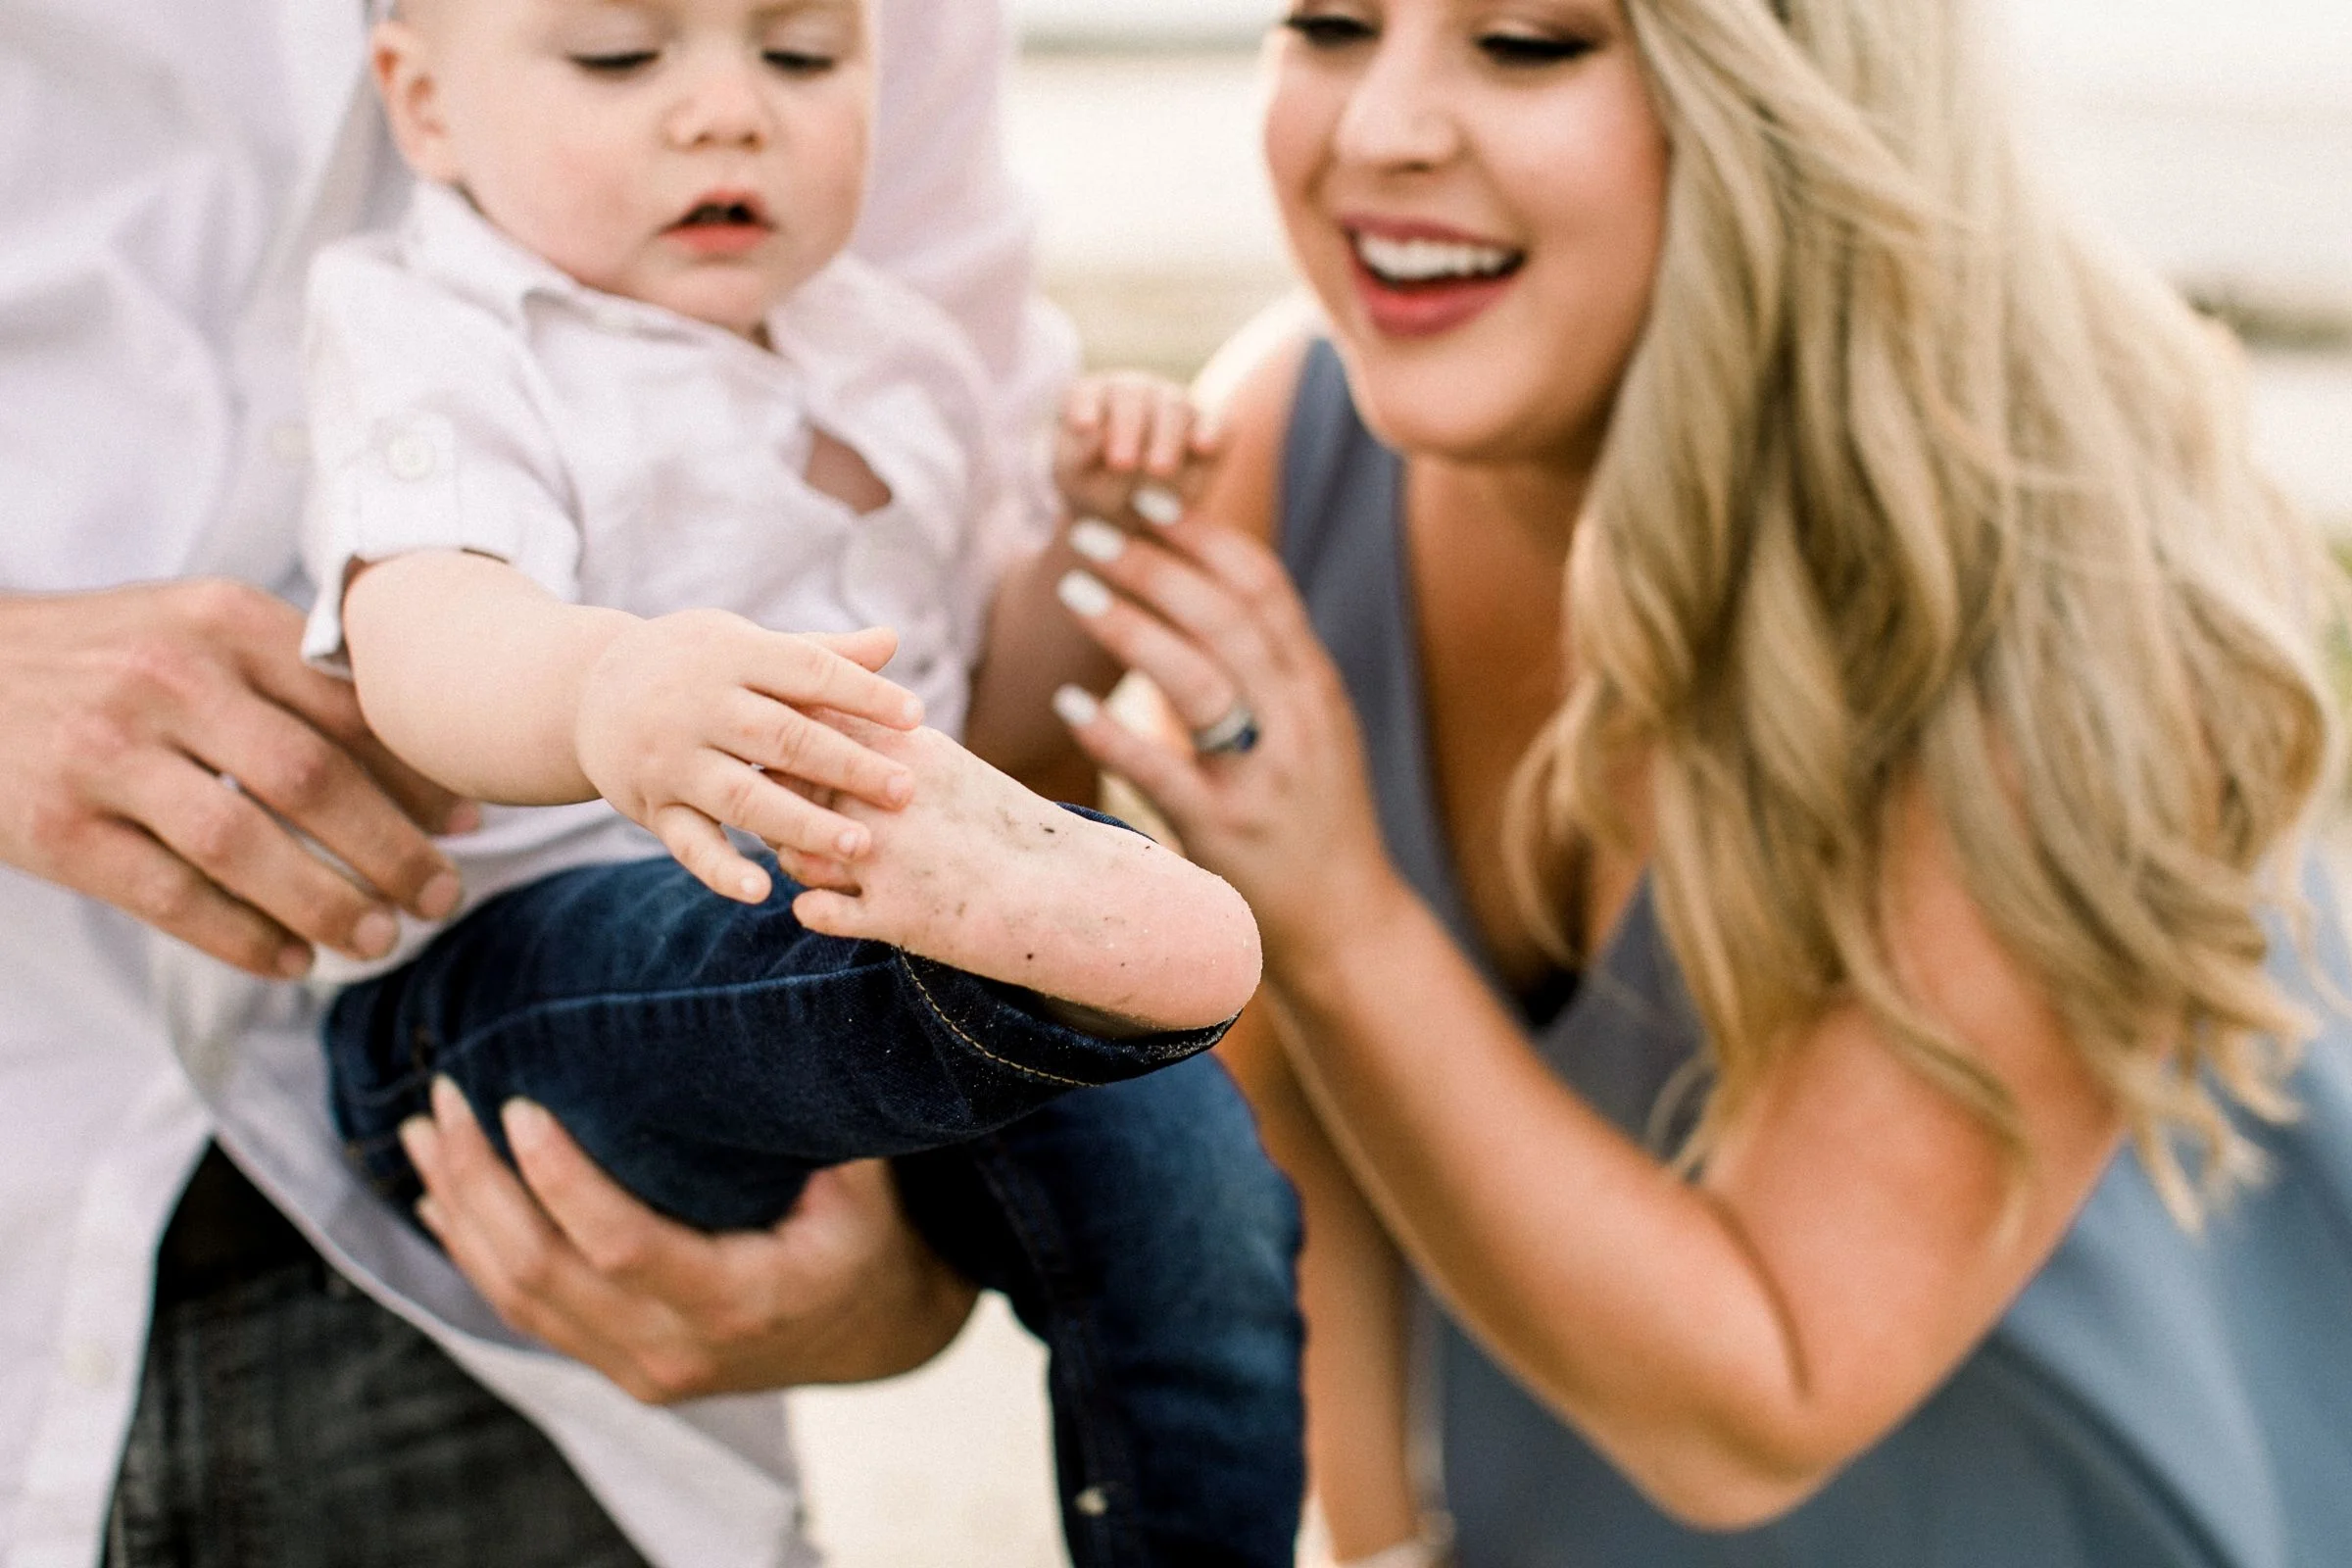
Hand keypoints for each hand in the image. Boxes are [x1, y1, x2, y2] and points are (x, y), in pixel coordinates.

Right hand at [0, 581, 472, 976]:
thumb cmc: (113, 660)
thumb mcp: (202, 632)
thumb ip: (301, 680)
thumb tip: (433, 768)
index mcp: (225, 622)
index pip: (351, 706)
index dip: (421, 774)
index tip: (470, 823)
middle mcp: (170, 678)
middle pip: (311, 779)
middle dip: (392, 850)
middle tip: (441, 897)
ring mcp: (108, 752)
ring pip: (243, 846)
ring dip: (326, 903)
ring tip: (380, 938)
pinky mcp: (58, 826)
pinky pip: (170, 897)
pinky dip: (242, 937)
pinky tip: (292, 960)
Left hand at [401, 1078, 979, 1398]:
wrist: (876, 1334)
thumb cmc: (866, 1238)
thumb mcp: (862, 1183)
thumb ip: (808, 1124)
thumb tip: (764, 1020)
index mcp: (738, 1303)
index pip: (621, 1245)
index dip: (558, 1179)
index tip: (517, 1105)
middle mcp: (674, 1353)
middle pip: (542, 1274)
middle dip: (479, 1184)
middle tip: (443, 1101)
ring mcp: (637, 1369)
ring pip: (517, 1298)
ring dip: (459, 1214)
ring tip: (420, 1135)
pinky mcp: (614, 1365)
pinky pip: (524, 1313)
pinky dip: (473, 1254)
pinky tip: (438, 1200)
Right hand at [574, 613, 925, 903]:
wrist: (587, 691)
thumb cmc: (693, 665)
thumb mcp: (746, 645)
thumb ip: (819, 653)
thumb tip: (894, 640)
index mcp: (733, 657)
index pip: (807, 673)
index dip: (862, 694)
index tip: (916, 718)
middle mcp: (699, 707)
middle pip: (782, 738)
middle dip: (847, 766)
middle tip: (905, 791)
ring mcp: (672, 760)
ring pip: (742, 797)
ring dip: (801, 824)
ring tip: (858, 846)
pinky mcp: (652, 807)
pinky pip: (689, 843)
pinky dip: (722, 870)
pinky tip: (762, 891)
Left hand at [1045, 510, 1404, 961]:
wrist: (1349, 921)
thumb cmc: (1317, 817)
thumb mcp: (1312, 728)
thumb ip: (1270, 666)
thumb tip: (1201, 589)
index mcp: (1316, 686)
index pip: (1263, 587)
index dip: (1205, 536)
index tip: (1150, 499)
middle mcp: (1299, 720)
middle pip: (1224, 619)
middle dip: (1155, 565)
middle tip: (1093, 533)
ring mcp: (1265, 775)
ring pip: (1198, 680)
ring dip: (1131, 627)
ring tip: (1075, 590)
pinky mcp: (1227, 831)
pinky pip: (1164, 771)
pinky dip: (1114, 732)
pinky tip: (1072, 702)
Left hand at [1054, 370, 1222, 530]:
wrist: (1135, 510)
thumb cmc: (1095, 489)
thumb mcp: (1079, 479)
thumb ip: (1083, 457)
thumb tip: (1099, 436)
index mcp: (1093, 396)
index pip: (1086, 393)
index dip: (1085, 406)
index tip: (1082, 427)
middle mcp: (1134, 391)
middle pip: (1132, 397)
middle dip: (1127, 429)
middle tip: (1121, 464)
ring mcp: (1172, 403)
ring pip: (1173, 407)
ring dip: (1165, 437)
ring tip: (1158, 470)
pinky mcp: (1207, 425)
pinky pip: (1212, 422)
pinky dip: (1209, 430)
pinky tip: (1203, 447)